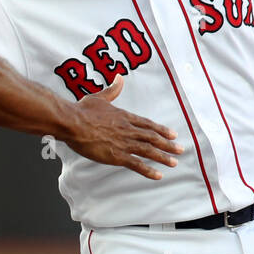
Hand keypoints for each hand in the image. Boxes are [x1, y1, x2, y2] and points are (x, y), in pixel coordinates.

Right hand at [60, 75, 183, 178]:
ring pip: (149, 151)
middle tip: (180, 150)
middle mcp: (128, 130)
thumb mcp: (99, 97)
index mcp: (124, 117)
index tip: (172, 134)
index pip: (147, 124)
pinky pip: (136, 164)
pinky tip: (158, 175)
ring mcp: (124, 143)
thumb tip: (119, 78)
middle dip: (168, 144)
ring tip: (174, 162)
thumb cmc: (82, 110)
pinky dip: (149, 170)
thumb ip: (112, 90)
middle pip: (152, 138)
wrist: (73, 122)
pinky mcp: (117, 155)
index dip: (161, 130)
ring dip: (163, 157)